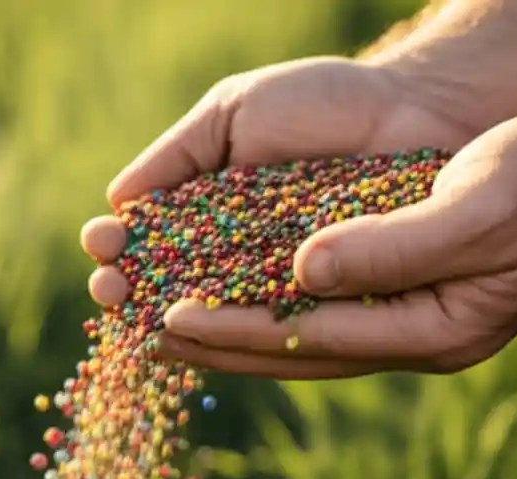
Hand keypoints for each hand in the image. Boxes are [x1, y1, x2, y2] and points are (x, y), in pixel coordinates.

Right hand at [81, 56, 483, 305]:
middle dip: (132, 290)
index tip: (102, 243)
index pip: (148, 237)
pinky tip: (205, 336)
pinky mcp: (319, 308)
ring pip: (214, 316)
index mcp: (205, 208)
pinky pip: (273, 329)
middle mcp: (233, 254)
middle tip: (109, 290)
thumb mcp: (233, 115)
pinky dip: (237, 336)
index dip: (118, 245)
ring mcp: (275, 285)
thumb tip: (116, 199)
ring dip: (174, 325)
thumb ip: (176, 155)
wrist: (415, 111)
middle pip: (168, 285)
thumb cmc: (321, 103)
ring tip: (146, 324)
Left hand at [157, 110, 516, 378]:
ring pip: (297, 334)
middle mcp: (410, 337)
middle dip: (214, 342)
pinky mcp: (399, 295)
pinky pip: (315, 307)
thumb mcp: (478, 208)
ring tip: (160, 325)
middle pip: (291, 350)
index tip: (169, 318)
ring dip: (229, 330)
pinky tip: (221, 292)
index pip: (312, 337)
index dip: (236, 328)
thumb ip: (393, 247)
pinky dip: (262, 301)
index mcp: (433, 331)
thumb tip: (302, 269)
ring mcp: (405, 320)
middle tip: (138, 335)